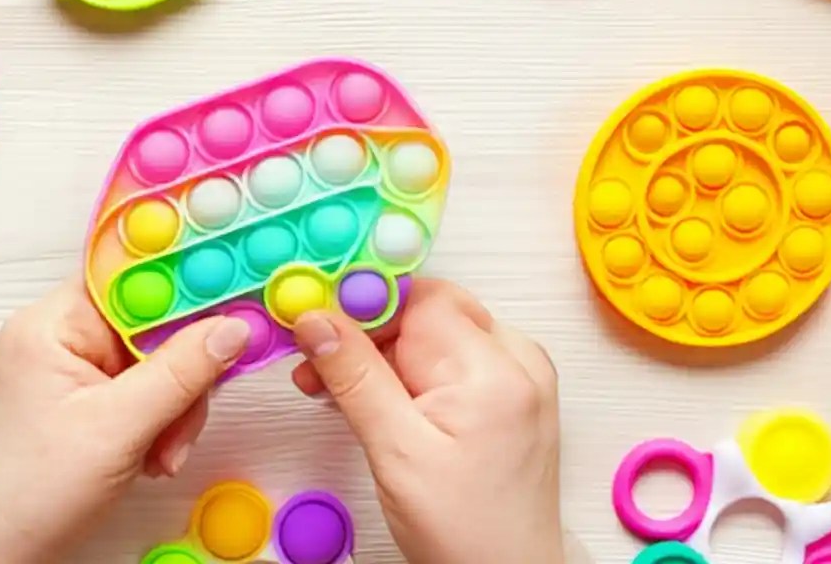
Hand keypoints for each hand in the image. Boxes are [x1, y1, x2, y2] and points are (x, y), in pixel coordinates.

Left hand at [0, 278, 250, 563]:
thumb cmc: (32, 493)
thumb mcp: (119, 428)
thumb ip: (181, 372)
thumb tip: (233, 327)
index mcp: (50, 324)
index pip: (130, 279)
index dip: (183, 291)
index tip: (229, 308)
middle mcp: (56, 337)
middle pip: (148, 327)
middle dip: (178, 379)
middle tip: (183, 424)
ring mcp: (66, 371)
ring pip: (150, 365)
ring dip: (170, 411)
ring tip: (161, 457)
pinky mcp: (78, 403)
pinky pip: (136, 393)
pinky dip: (154, 425)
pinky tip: (150, 459)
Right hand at [290, 278, 563, 563]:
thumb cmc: (466, 533)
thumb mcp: (395, 453)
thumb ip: (354, 377)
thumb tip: (316, 320)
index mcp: (496, 370)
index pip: (418, 298)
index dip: (362, 302)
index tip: (314, 318)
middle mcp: (517, 361)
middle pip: (425, 311)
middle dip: (365, 330)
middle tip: (316, 361)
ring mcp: (516, 377)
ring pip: (432, 333)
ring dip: (379, 353)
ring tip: (336, 390)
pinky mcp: (506, 395)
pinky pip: (448, 359)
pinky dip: (405, 371)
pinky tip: (373, 400)